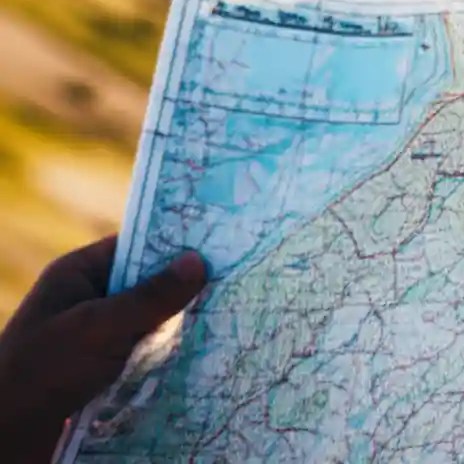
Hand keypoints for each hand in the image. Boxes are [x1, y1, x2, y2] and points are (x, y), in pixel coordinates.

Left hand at [0, 236, 205, 462]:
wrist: (11, 430)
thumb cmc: (47, 369)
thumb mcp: (102, 327)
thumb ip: (152, 296)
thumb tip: (199, 261)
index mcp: (78, 273)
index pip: (134, 246)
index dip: (173, 244)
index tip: (218, 244)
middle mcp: (87, 297)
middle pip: (146, 281)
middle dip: (183, 285)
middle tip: (231, 281)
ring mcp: (95, 331)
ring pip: (149, 315)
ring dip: (178, 320)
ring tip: (225, 314)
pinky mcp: (103, 361)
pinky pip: (144, 345)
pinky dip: (167, 347)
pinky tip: (197, 349)